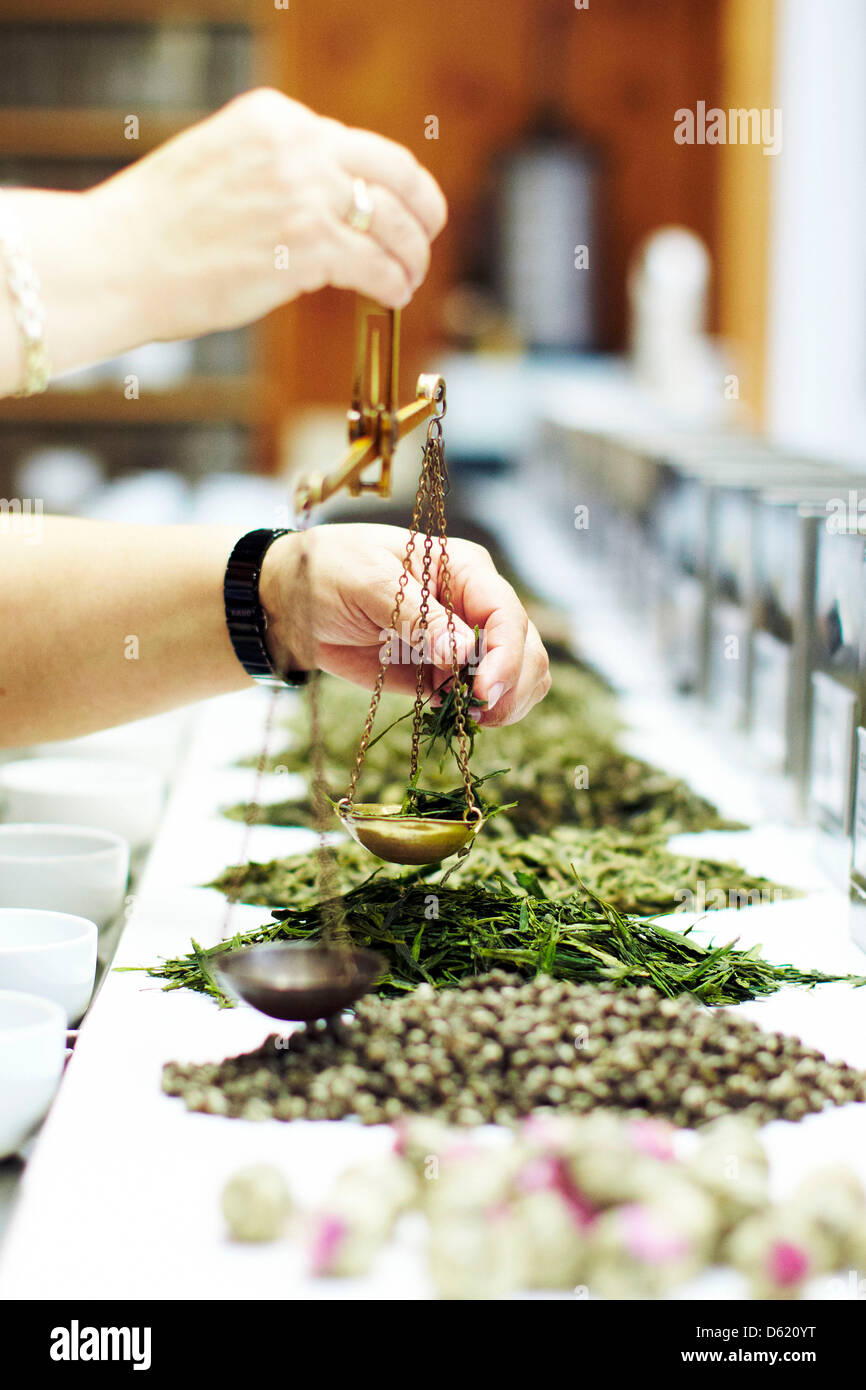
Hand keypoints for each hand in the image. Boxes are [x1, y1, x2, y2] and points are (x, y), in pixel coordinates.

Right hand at [92, 89, 447, 341]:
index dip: (386, 181)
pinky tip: (394, 295)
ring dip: (412, 255)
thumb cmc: (158, 228)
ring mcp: (306, 196)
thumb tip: (324, 200)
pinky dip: (394, 283)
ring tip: (410, 276)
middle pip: (393, 173)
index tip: (396, 204)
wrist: (118, 260)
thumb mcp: (221, 164)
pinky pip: (377, 266)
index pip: (356, 145)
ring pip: (393, 224)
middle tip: (427, 234)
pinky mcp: (310, 248)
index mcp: (274, 117)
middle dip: (421, 208)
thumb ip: (275, 169)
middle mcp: (298, 146)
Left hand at [260, 524, 550, 725]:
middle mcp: (473, 605)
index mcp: (464, 570)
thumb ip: (418, 616)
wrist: (295, 602)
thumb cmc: (330, 571)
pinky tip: (454, 720)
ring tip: (471, 719)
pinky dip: (477, 716)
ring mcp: (462, 643)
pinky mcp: (443, 675)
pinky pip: (478, 700)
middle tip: (480, 714)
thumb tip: (461, 656)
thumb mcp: (370, 582)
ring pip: (517, 677)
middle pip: (525, 648)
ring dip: (506, 704)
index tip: (483, 690)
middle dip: (513, 684)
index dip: (505, 654)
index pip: (506, 613)